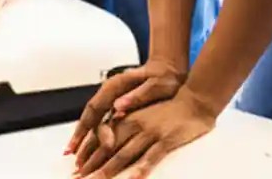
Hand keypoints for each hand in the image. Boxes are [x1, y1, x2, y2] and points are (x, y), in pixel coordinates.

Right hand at [67, 58, 186, 160]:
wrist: (167, 69)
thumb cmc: (163, 76)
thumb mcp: (155, 85)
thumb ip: (137, 96)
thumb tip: (118, 107)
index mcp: (115, 86)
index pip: (95, 108)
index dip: (86, 127)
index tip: (84, 144)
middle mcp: (110, 91)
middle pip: (90, 116)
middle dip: (80, 137)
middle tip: (76, 157)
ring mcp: (112, 98)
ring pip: (94, 119)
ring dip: (85, 138)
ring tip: (78, 157)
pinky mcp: (117, 105)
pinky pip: (102, 121)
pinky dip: (95, 134)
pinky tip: (92, 147)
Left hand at [74, 89, 216, 178]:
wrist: (195, 100)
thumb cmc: (169, 109)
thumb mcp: (143, 113)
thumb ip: (126, 124)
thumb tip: (108, 139)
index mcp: (127, 118)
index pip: (102, 138)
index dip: (88, 153)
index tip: (77, 167)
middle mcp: (134, 125)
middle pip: (108, 149)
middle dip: (91, 165)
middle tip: (78, 178)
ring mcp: (150, 133)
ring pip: (124, 155)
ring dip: (108, 170)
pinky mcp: (166, 140)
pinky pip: (151, 157)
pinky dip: (141, 169)